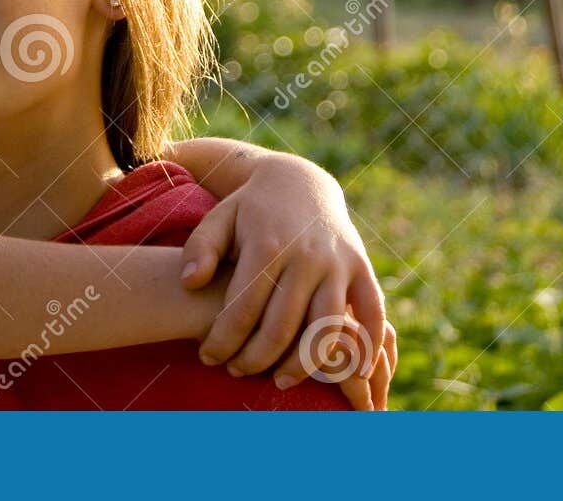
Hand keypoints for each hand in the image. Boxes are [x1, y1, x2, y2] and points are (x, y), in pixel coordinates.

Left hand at [180, 153, 389, 401]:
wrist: (299, 181)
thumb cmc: (250, 210)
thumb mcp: (219, 218)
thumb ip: (200, 248)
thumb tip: (190, 283)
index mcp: (267, 245)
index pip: (241, 310)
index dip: (222, 342)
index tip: (208, 358)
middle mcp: (306, 256)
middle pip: (281, 328)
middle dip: (254, 359)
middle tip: (237, 372)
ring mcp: (338, 262)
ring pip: (326, 329)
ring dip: (302, 365)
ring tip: (279, 381)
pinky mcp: (361, 267)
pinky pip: (373, 312)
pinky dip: (368, 345)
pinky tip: (354, 371)